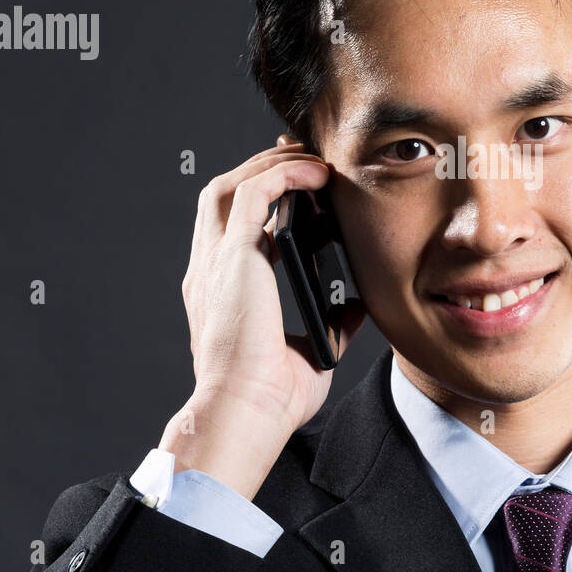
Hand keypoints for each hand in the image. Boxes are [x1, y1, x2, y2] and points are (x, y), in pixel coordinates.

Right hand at [160, 136, 366, 498]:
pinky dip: (283, 174)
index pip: (232, 227)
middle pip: (223, 195)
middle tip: (302, 156)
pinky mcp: (233, 258)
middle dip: (260, 168)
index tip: (297, 185)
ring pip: (229, 186)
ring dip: (270, 165)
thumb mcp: (313, 351)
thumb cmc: (271, 399)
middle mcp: (211, 271)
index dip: (260, 198)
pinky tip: (316, 173)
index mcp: (222, 291)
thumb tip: (360, 304)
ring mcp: (216, 262)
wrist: (244, 415)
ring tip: (311, 159)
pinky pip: (252, 193)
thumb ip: (332, 322)